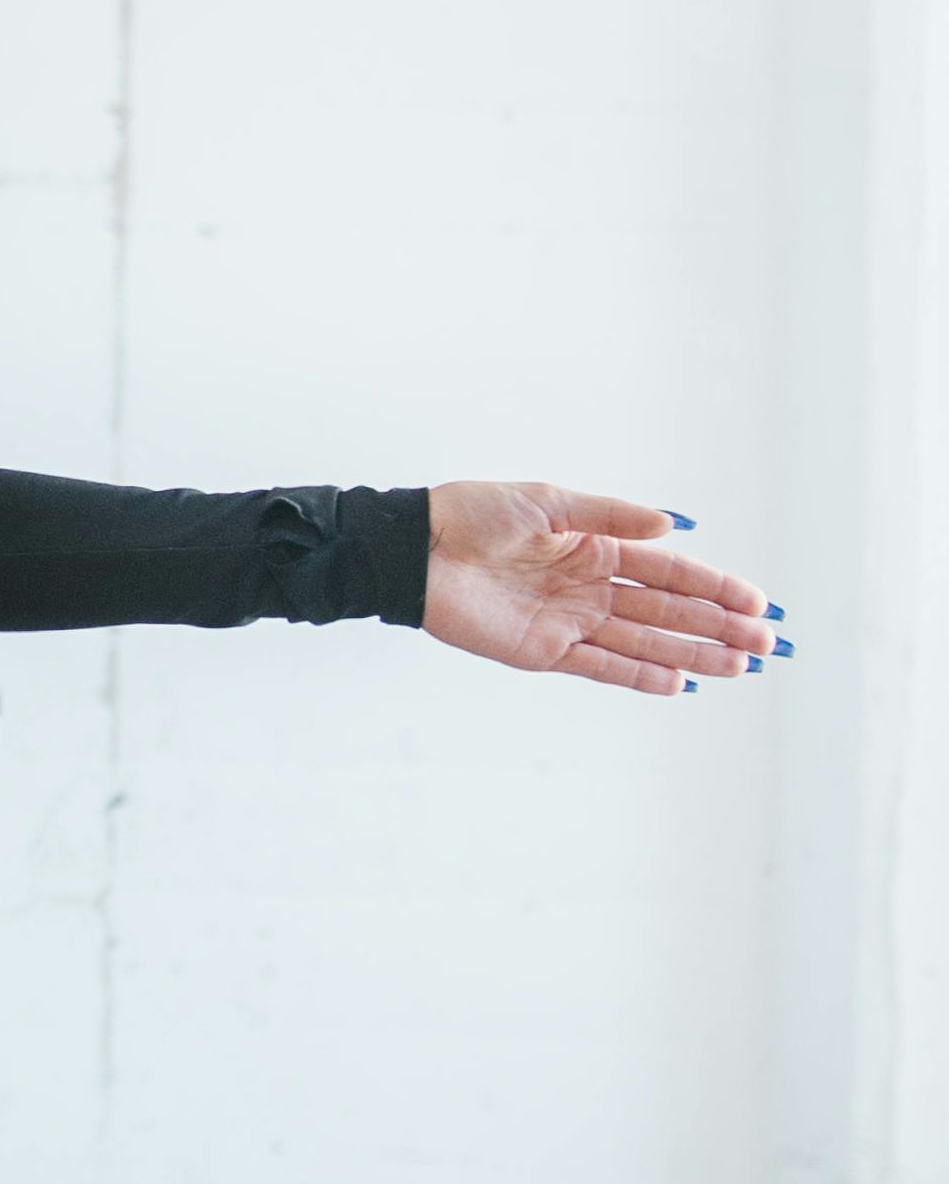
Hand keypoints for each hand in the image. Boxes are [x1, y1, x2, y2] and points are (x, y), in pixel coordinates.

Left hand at [422, 482, 780, 696]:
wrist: (416, 549)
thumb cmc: (474, 514)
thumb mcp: (548, 501)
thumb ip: (610, 516)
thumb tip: (674, 524)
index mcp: (596, 547)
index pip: (670, 571)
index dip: (715, 586)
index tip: (756, 601)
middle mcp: (590, 587)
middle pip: (668, 611)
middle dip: (718, 626)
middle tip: (767, 642)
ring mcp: (570, 622)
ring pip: (644, 643)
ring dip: (692, 654)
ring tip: (739, 666)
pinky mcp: (542, 650)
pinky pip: (600, 666)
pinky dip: (638, 676)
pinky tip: (679, 682)